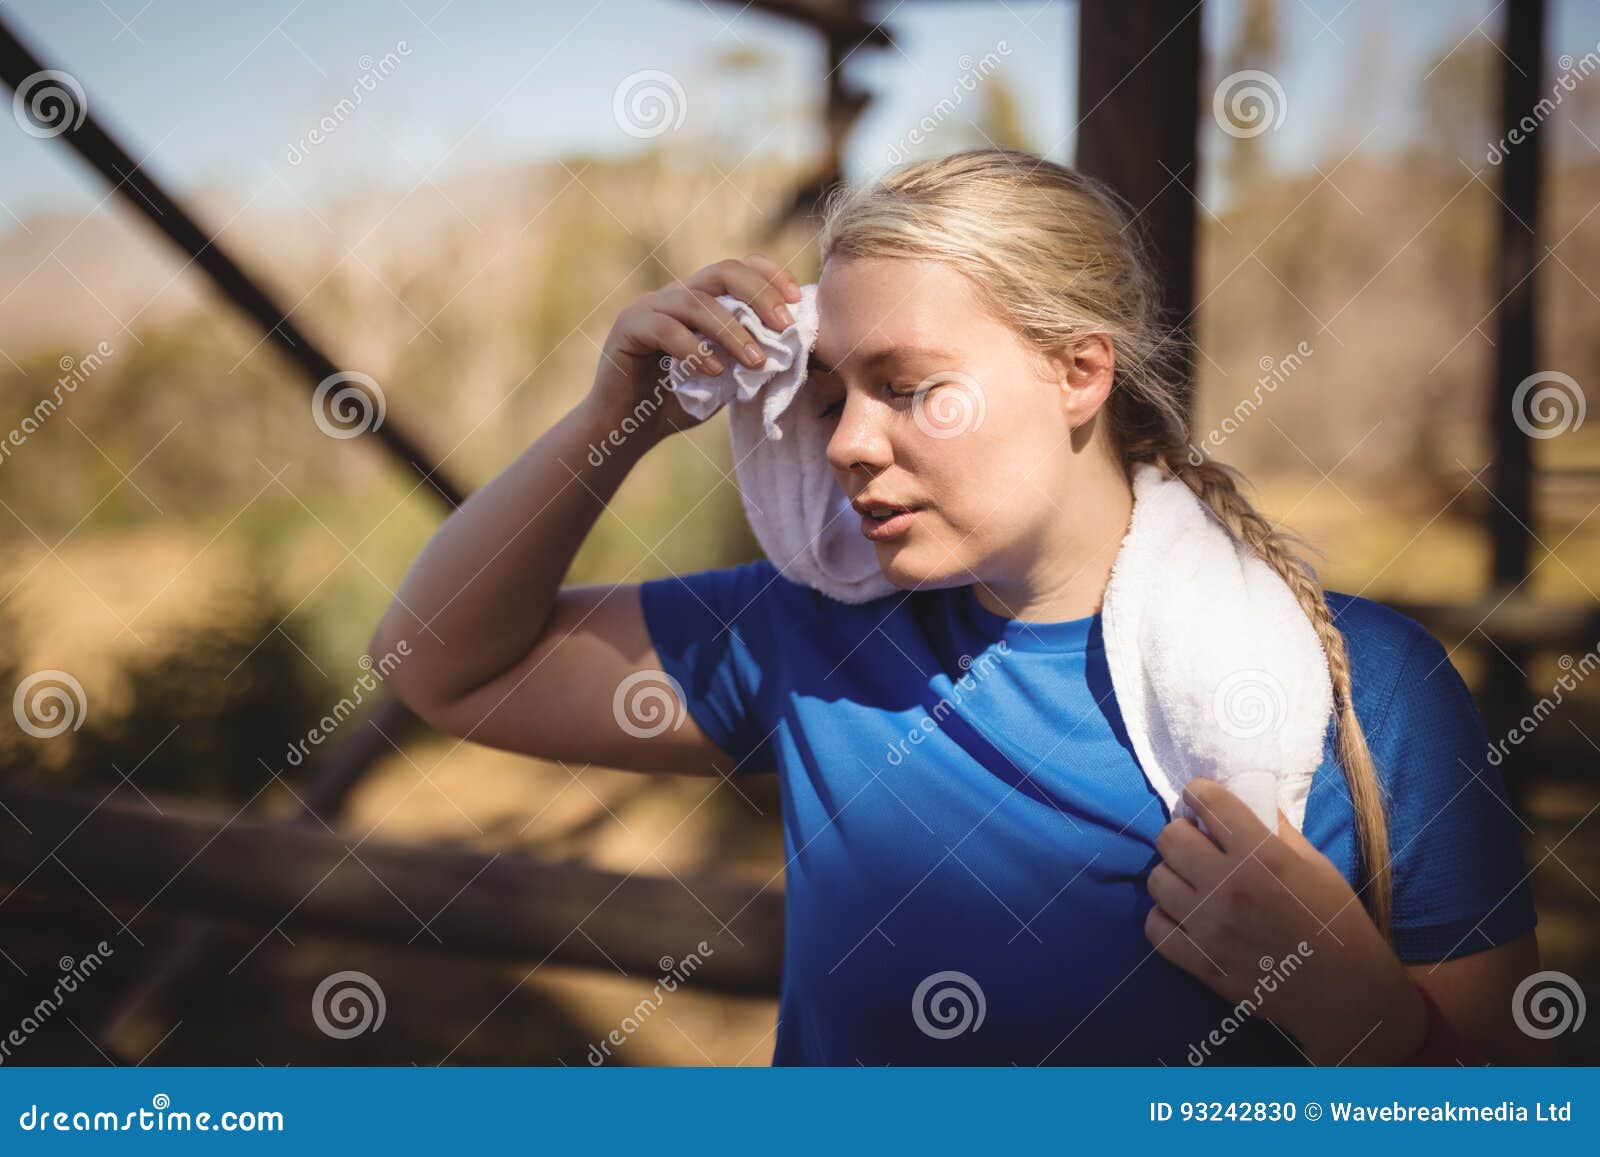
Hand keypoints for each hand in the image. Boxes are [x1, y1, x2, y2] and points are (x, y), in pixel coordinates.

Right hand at [586, 254, 801, 442]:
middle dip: (759, 295)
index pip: (738, 269)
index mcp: (699, 299)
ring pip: (696, 301)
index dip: (770, 276)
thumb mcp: (723, 378)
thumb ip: (746, 358)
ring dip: (733, 330)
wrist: (627, 429)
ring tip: (755, 361)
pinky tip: (714, 371)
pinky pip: (665, 329)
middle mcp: (675, 295)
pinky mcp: (627, 329)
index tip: (797, 301)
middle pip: (722, 272)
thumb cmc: (676, 403)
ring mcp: (648, 308)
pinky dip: (694, 348)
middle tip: (784, 326)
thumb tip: (791, 349)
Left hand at [1144, 777, 1427, 1064]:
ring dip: (1173, 875)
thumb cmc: (1338, 924)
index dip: (1200, 793)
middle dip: (1183, 834)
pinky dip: (1165, 918)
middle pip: (1169, 838)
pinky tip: (1186, 916)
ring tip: (1194, 883)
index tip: (1202, 799)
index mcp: (1261, 857)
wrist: (1346, 995)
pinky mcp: (1200, 962)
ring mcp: (1209, 926)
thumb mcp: (1316, 865)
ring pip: (1156, 879)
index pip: (1207, 802)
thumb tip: (1247, 798)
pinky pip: (1154, 926)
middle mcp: (1228, 886)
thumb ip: (1276, 829)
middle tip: (1200, 845)